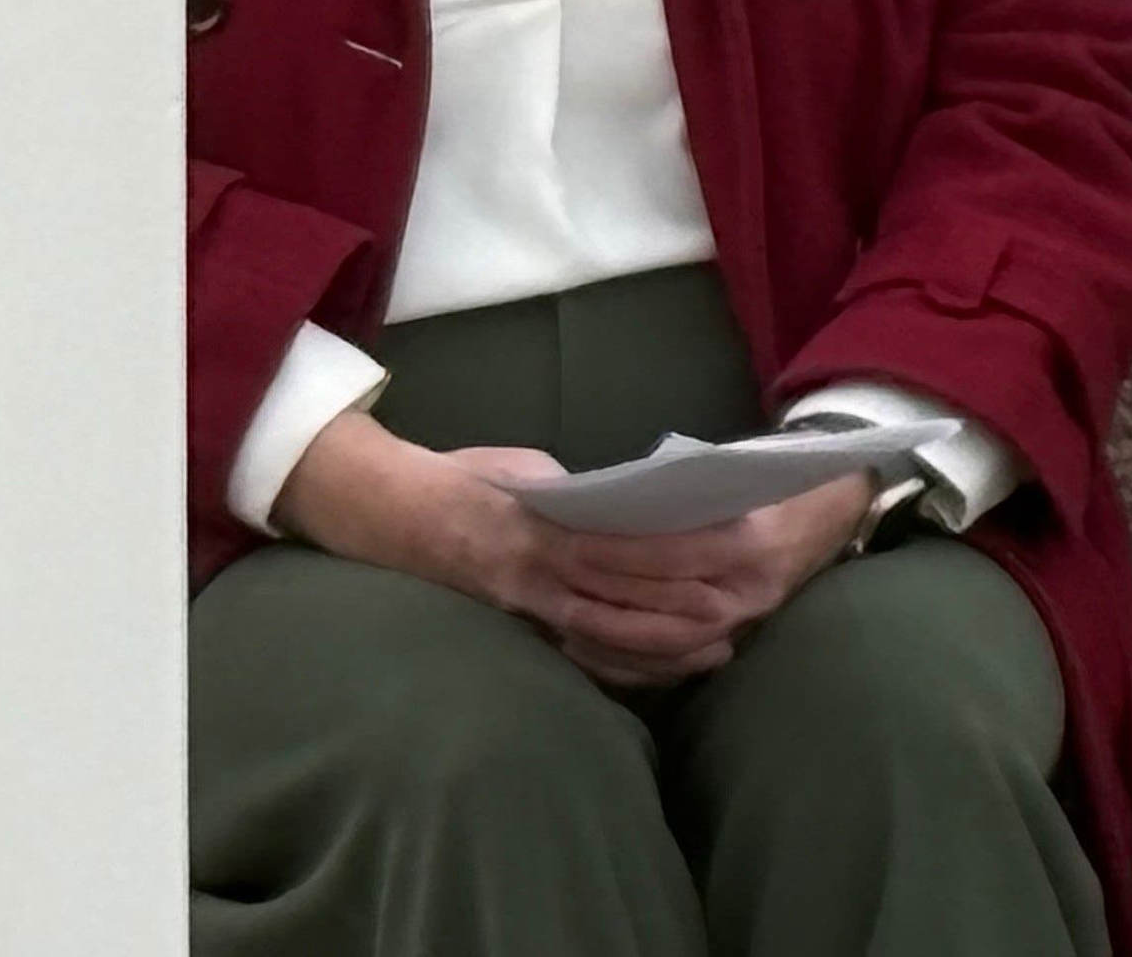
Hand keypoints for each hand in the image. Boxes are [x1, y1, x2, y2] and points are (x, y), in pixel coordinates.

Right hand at [270, 415, 867, 688]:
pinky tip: (668, 663)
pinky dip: (628, 664)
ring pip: (608, 636)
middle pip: (623, 598)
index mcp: (538, 525)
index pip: (621, 543)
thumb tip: (624, 506)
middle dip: (683, 605)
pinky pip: (582, 656)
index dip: (676, 550)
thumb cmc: (462, 480)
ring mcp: (528, 609)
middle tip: (740, 606)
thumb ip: (573, 492)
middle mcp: (536, 575)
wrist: (391, 516)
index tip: (724, 545)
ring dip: (666, 644)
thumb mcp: (519, 467)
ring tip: (720, 643)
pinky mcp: (522, 630)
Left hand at [534, 475, 873, 686]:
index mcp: (747, 544)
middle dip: (607, 598)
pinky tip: (586, 648)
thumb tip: (596, 496)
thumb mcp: (724, 478)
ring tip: (560, 618)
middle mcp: (748, 592)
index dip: (619, 551)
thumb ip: (671, 491)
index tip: (569, 541)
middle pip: (670, 608)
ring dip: (612, 637)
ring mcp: (743, 624)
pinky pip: (677, 665)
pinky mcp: (734, 642)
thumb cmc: (758, 487)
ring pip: (672, 645)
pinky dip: (630, 663)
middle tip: (554, 583)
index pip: (674, 553)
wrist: (814, 522)